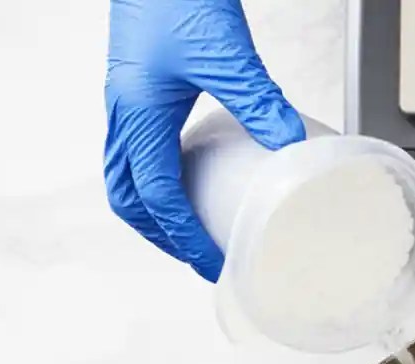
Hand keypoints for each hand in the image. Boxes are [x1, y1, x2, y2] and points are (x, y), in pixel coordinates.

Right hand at [104, 0, 304, 281]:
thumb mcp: (223, 51)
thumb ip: (258, 99)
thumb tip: (292, 145)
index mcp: (138, 114)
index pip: (157, 197)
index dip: (184, 236)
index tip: (212, 261)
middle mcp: (122, 112)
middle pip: (128, 197)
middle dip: (161, 235)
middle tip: (198, 257)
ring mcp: (124, 100)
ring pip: (124, 174)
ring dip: (153, 211)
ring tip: (187, 230)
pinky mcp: (136, 87)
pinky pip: (134, 148)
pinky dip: (154, 176)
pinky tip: (186, 176)